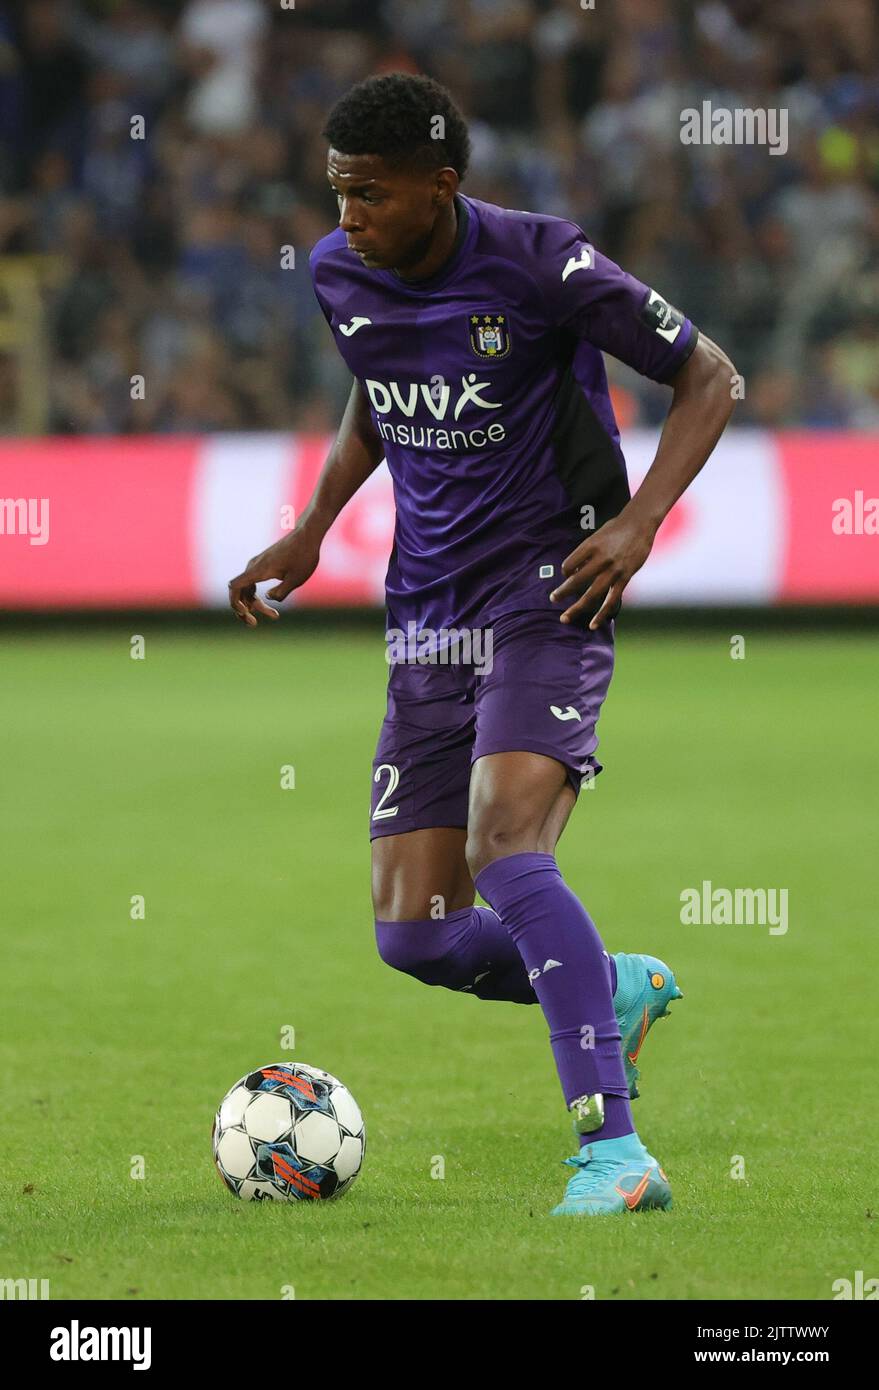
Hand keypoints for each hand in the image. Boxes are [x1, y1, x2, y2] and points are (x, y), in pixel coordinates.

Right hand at [228, 529, 320, 626]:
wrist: (307, 535)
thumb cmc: (303, 556)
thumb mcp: (296, 579)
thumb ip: (281, 592)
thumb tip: (268, 598)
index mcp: (259, 570)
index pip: (235, 586)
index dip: (234, 602)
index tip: (245, 612)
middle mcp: (254, 566)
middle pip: (239, 591)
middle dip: (243, 609)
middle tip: (254, 624)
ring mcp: (257, 565)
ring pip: (246, 588)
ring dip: (252, 604)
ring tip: (272, 615)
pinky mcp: (262, 565)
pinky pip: (251, 582)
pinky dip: (254, 595)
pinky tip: (265, 604)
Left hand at [550, 512, 656, 627]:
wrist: (640, 523)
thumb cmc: (616, 528)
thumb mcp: (596, 535)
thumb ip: (585, 553)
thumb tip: (573, 572)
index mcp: (590, 546)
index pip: (569, 564)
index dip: (565, 571)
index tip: (567, 574)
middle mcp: (601, 558)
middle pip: (576, 581)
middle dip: (562, 592)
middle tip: (553, 599)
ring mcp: (614, 570)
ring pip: (592, 594)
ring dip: (577, 608)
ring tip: (564, 618)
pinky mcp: (625, 577)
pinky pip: (611, 600)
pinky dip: (601, 614)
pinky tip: (592, 624)